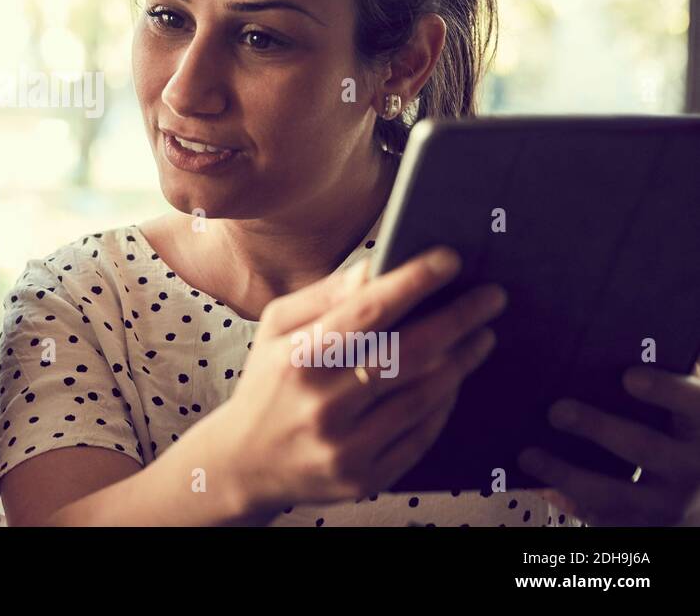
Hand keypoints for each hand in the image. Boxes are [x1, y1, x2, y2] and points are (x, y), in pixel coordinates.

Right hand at [211, 247, 505, 515]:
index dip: (413, 282)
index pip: (367, 311)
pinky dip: (444, 402)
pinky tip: (453, 378)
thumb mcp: (277, 328)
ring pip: (424, 395)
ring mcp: (346, 446)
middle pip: (409, 354)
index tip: (450, 260)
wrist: (246, 463)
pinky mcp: (365, 478)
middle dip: (459, 319)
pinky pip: (422, 434)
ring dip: (462, 360)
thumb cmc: (268, 383)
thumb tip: (376, 267)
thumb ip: (325, 295)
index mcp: (298, 358)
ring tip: (481, 334)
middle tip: (491, 297)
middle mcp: (323, 404)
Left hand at [520, 361, 699, 525]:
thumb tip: (624, 337)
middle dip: (598, 428)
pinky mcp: (641, 526)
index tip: (629, 376)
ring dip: (567, 474)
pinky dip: (566, 499)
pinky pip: (600, 517)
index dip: (665, 390)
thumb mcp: (686, 411)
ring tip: (528, 455)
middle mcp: (692, 469)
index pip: (693, 404)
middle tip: (557, 411)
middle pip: (645, 447)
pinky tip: (536, 482)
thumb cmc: (683, 433)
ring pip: (615, 494)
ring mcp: (667, 505)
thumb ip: (665, 383)